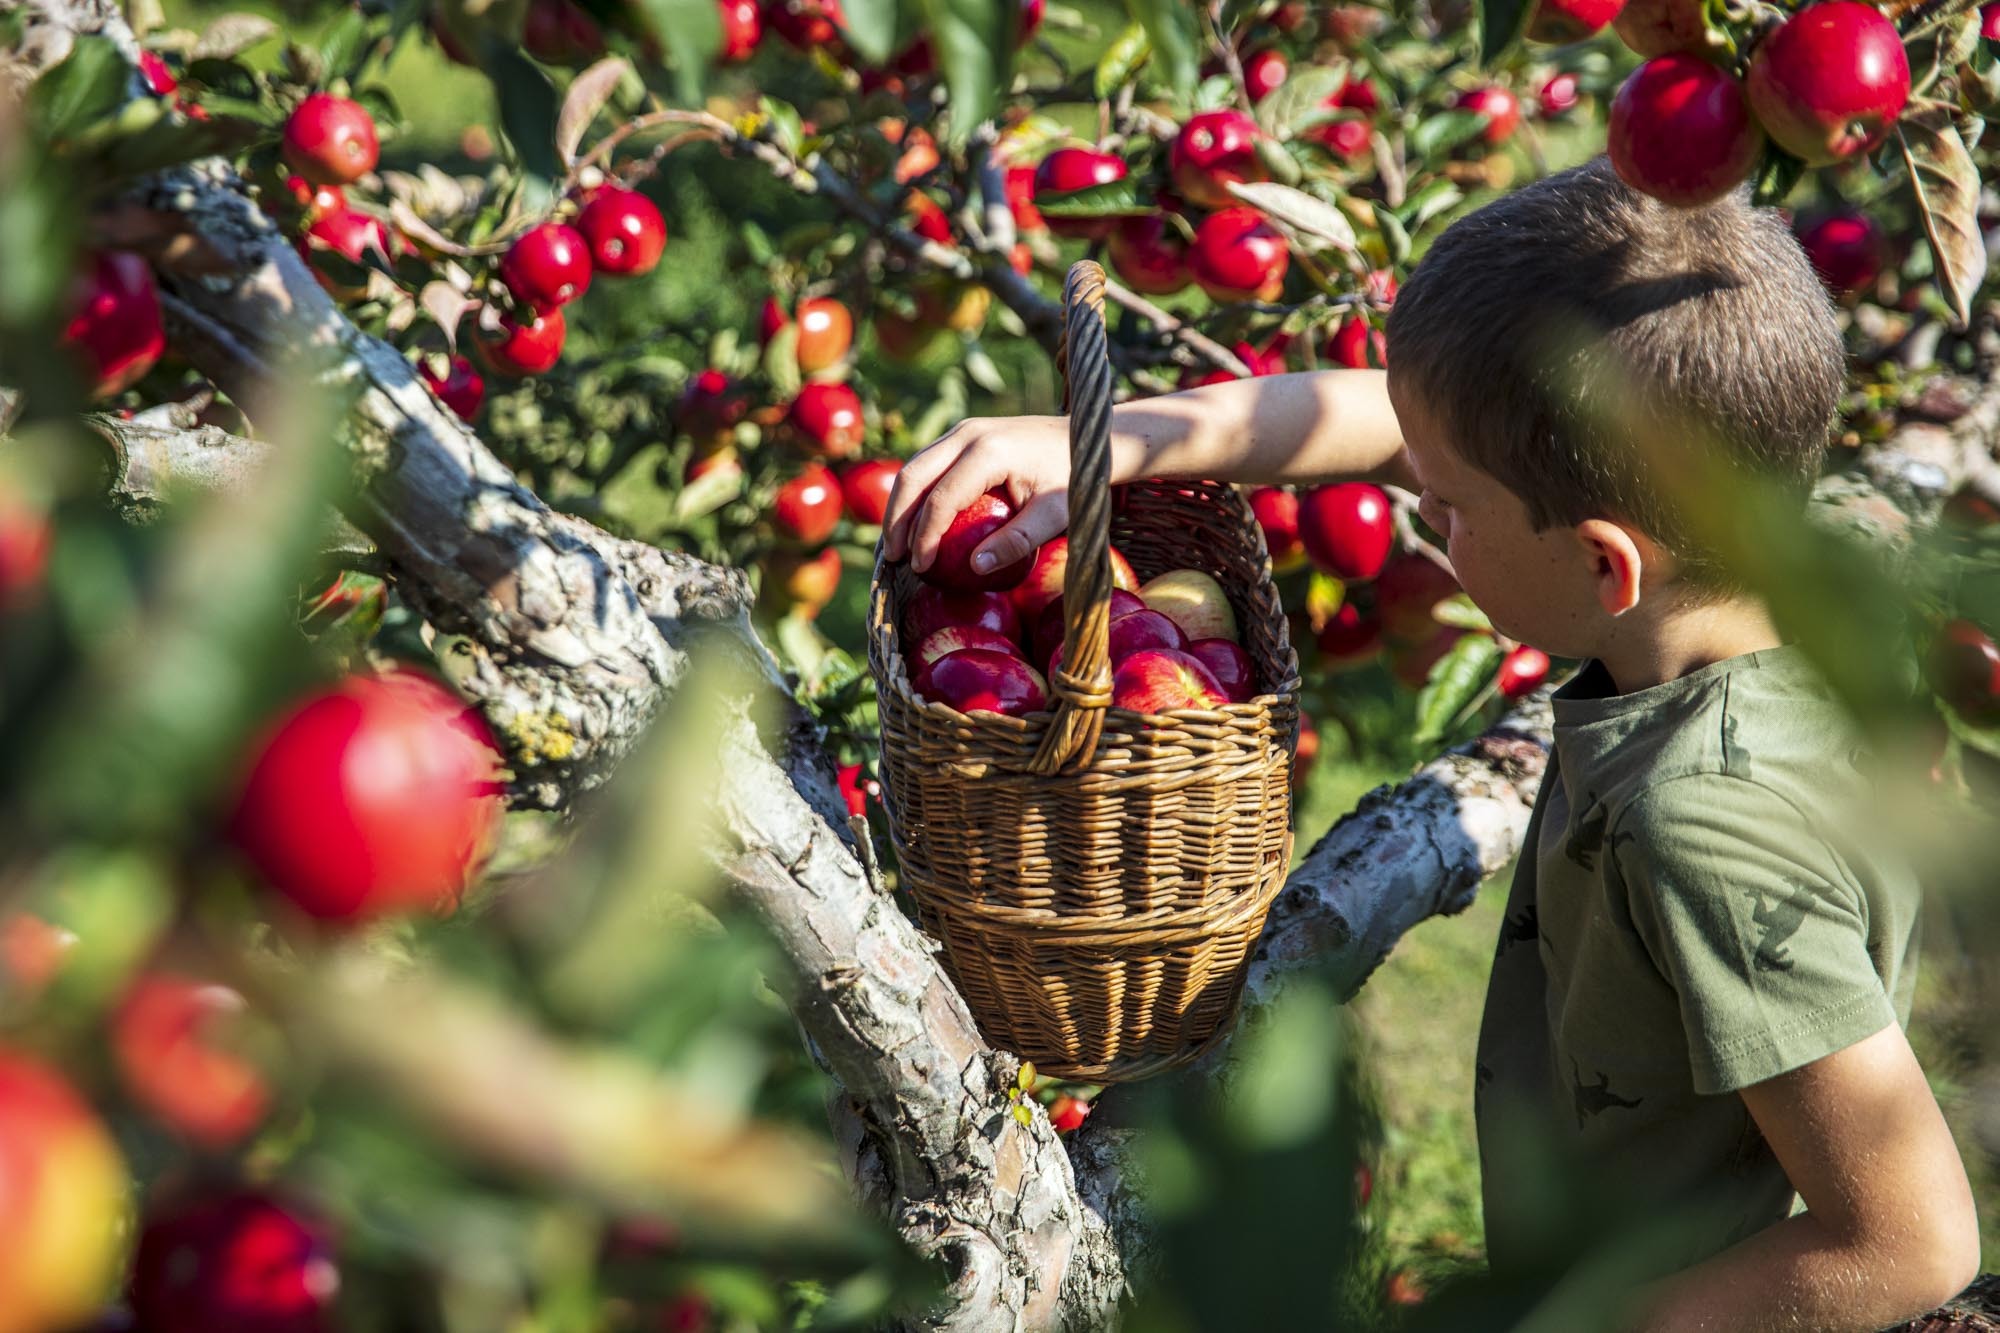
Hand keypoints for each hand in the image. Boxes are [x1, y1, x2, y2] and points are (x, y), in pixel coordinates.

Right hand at [881, 415, 1073, 576]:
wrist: (1083, 439)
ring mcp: (962, 430)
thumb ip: (1017, 541)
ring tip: (896, 546)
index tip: (921, 566)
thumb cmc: (1072, 480)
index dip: (925, 535)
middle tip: (893, 558)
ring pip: (914, 466)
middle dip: (897, 520)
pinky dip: (914, 494)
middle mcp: (968, 434)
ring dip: (899, 506)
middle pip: (913, 476)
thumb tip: (975, 567)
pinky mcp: (962, 434)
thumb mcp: (1054, 516)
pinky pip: (927, 463)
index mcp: (990, 452)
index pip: (942, 498)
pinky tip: (913, 524)